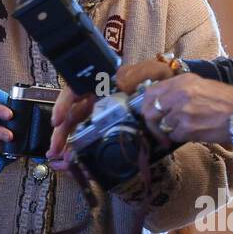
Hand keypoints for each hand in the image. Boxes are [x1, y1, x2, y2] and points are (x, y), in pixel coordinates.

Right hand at [45, 59, 180, 164]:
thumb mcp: (150, 71)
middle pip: (75, 115)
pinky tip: (78, 162)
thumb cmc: (161, 77)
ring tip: (61, 160)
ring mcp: (107, 116)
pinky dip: (86, 151)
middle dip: (62, 132)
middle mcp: (101, 100)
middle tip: (54, 149)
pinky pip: (97, 140)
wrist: (177, 92)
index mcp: (104, 84)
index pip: (76, 91)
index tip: (58, 120)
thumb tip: (118, 84)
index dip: (64, 104)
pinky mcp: (116, 130)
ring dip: (70, 144)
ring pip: (82, 129)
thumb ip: (136, 74)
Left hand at [140, 74, 232, 145]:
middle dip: (152, 123)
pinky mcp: (188, 128)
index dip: (146, 105)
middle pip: (150, 111)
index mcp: (182, 81)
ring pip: (163, 126)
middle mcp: (179, 94)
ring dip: (170, 130)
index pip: (150, 92)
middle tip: (158, 130)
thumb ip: (179, 91)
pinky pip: (174, 136)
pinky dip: (181, 137)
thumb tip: (161, 102)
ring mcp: (182, 112)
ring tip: (187, 127)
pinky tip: (194, 132)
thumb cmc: (227, 100)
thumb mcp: (201, 85)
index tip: (150, 113)